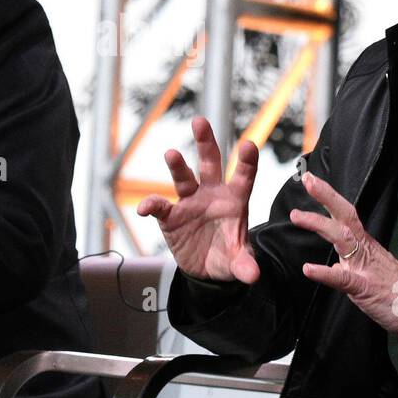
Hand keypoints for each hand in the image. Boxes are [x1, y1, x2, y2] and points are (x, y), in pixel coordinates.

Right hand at [137, 116, 260, 283]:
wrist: (206, 270)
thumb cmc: (228, 257)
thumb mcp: (239, 262)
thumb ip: (245, 265)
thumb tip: (252, 275)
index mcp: (234, 199)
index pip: (243, 176)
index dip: (247, 161)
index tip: (249, 144)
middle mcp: (211, 194)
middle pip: (210, 163)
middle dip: (206, 142)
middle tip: (200, 121)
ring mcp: (190, 202)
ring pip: (183, 178)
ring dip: (177, 166)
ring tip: (172, 154)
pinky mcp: (171, 216)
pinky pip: (160, 207)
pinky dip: (152, 205)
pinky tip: (145, 208)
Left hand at [291, 171, 397, 336]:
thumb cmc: (396, 291)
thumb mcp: (370, 273)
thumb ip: (350, 267)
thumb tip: (334, 268)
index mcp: (364, 245)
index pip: (345, 215)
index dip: (329, 197)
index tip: (311, 180)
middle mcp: (363, 250)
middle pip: (345, 216)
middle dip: (326, 196)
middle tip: (307, 179)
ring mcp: (364, 267)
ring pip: (342, 238)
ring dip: (319, 224)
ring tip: (297, 216)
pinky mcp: (364, 288)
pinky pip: (342, 279)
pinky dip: (324, 273)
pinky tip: (308, 269)